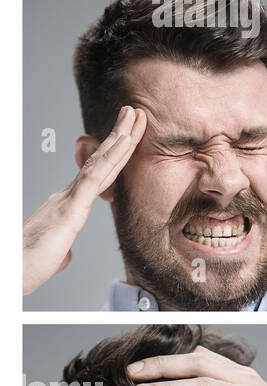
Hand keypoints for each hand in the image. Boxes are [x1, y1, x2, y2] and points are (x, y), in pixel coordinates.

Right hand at [23, 105, 145, 293]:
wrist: (8, 273)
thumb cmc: (24, 267)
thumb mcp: (51, 256)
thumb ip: (61, 249)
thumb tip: (64, 253)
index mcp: (67, 205)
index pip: (98, 174)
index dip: (115, 154)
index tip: (128, 136)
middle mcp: (68, 195)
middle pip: (102, 161)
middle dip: (121, 135)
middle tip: (135, 113)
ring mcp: (69, 199)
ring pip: (101, 162)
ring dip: (121, 138)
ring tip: (134, 116)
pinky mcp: (70, 209)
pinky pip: (95, 178)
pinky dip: (111, 159)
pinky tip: (124, 142)